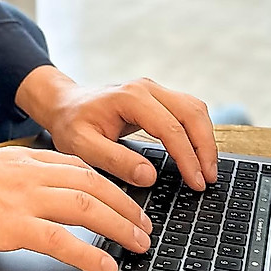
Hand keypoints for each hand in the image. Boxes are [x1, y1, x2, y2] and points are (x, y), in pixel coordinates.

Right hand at [0, 146, 151, 270]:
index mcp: (20, 159)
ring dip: (119, 226)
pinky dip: (89, 254)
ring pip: (85, 206)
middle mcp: (26, 173)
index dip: (107, 184)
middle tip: (144, 225)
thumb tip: (26, 195)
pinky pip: (61, 239)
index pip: (76, 165)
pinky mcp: (9, 225)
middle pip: (90, 183)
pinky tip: (105, 267)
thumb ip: (9, 177)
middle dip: (124, 205)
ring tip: (138, 244)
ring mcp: (19, 197)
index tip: (124, 199)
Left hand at [15, 66, 218, 191]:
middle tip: (208, 179)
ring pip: (194, 108)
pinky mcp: (157, 97)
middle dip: (205, 147)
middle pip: (191, 112)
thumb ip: (115, 160)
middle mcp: (146, 88)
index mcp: (129, 98)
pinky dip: (198, 130)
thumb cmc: (70, 123)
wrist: (62, 104)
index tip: (197, 182)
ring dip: (206, 138)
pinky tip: (197, 152)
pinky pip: (187, 110)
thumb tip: (149, 176)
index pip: (170, 127)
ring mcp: (153, 89)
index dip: (187, 157)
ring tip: (207, 170)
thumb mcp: (82, 146)